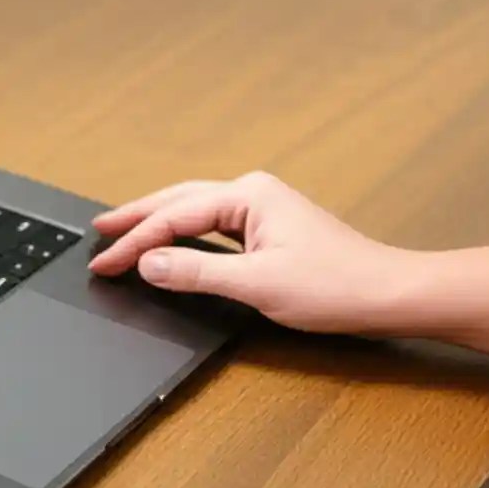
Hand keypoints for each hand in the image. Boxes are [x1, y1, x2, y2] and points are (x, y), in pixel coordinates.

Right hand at [89, 172, 418, 333]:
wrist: (389, 293)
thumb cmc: (337, 285)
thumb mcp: (257, 284)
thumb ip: (197, 272)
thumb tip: (149, 262)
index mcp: (248, 196)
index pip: (174, 218)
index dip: (134, 242)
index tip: (103, 262)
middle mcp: (253, 193)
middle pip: (178, 201)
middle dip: (136, 218)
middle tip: (99, 232)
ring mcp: (263, 210)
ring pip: (193, 210)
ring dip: (157, 223)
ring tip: (122, 232)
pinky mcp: (269, 229)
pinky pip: (211, 224)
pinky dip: (182, 233)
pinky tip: (170, 241)